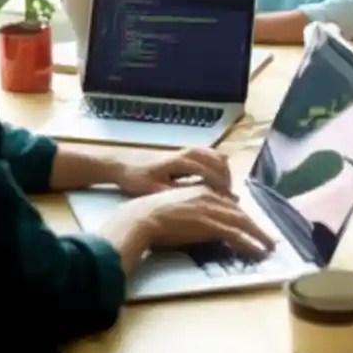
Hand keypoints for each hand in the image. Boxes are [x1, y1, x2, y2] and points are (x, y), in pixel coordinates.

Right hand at [101, 185, 276, 271]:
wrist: (143, 218)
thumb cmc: (154, 215)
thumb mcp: (178, 206)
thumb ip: (195, 210)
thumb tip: (207, 221)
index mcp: (203, 190)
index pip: (230, 204)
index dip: (244, 217)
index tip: (253, 227)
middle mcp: (211, 197)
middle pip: (240, 212)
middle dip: (257, 227)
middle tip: (269, 239)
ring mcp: (211, 210)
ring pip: (242, 222)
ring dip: (259, 236)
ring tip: (270, 247)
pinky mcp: (209, 225)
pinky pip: (235, 234)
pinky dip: (250, 243)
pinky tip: (259, 251)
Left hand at [116, 147, 231, 196]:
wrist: (123, 164)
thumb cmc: (137, 178)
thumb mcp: (155, 191)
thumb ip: (178, 195)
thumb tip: (199, 202)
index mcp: (181, 161)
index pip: (210, 172)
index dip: (221, 188)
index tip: (227, 203)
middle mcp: (187, 151)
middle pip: (219, 162)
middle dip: (227, 181)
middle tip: (229, 200)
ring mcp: (187, 149)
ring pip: (217, 157)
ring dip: (224, 173)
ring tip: (225, 192)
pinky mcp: (186, 151)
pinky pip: (211, 155)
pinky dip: (219, 167)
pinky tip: (216, 182)